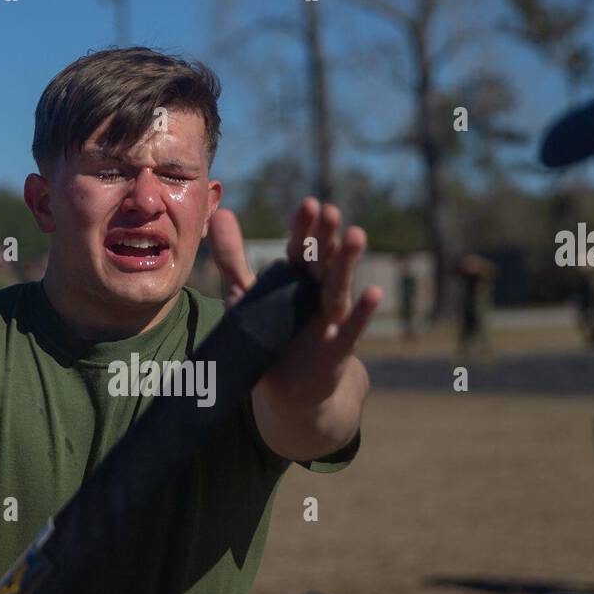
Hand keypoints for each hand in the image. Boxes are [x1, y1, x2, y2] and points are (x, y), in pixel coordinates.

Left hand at [211, 199, 380, 408]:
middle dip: (326, 238)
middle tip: (331, 211)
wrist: (287, 389)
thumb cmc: (268, 335)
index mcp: (296, 277)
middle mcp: (318, 292)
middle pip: (322, 261)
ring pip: (339, 287)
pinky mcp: (339, 348)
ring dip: (347, 262)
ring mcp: (331, 318)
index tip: (308, 204)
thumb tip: (220, 213)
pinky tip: (374, 293)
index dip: (304, 229)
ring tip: (356, 235)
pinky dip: (362, 313)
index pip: (300, 248)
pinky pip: (352, 329)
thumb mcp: (244, 297)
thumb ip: (232, 258)